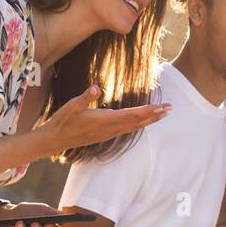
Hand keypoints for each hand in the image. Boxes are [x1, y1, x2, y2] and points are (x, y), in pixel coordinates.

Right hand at [39, 84, 171, 154]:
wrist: (55, 140)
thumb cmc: (62, 121)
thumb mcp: (71, 106)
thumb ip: (85, 97)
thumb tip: (96, 87)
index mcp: (105, 120)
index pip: (132, 115)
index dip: (148, 111)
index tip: (161, 107)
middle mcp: (110, 129)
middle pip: (138, 122)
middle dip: (155, 115)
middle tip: (170, 109)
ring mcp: (109, 133)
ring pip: (134, 127)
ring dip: (149, 120)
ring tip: (162, 114)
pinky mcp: (106, 135)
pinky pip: (128, 130)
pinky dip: (139, 124)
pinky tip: (144, 122)